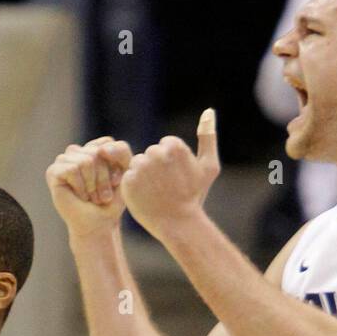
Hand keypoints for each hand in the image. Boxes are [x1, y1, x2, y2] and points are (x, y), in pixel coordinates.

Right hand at [46, 135, 132, 236]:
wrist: (98, 225)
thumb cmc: (110, 202)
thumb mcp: (125, 173)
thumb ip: (121, 152)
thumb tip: (101, 149)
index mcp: (94, 147)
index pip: (108, 144)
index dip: (114, 167)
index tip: (114, 184)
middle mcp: (77, 151)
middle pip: (97, 153)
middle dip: (103, 179)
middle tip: (100, 195)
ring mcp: (63, 160)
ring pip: (86, 161)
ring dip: (92, 185)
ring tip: (90, 196)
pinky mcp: (53, 171)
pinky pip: (72, 169)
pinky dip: (80, 187)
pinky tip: (79, 196)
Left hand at [121, 108, 219, 241]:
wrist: (179, 224)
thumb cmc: (195, 196)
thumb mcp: (209, 166)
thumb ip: (208, 137)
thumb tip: (208, 111)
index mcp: (174, 146)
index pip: (165, 145)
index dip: (171, 164)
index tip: (177, 178)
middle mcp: (155, 153)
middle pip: (150, 154)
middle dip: (156, 169)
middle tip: (166, 187)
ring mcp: (140, 168)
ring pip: (138, 164)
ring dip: (144, 177)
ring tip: (156, 192)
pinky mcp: (127, 181)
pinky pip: (128, 177)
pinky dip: (134, 187)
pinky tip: (146, 197)